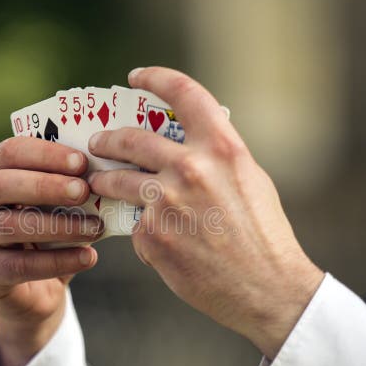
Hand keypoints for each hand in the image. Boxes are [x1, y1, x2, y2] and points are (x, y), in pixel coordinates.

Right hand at [0, 137, 102, 365]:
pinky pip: (21, 265)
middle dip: (44, 185)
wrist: (33, 292)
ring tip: (94, 228)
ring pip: (10, 226)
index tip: (82, 161)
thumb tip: (105, 171)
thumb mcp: (54, 205)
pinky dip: (58, 261)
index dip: (45, 154)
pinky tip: (88, 257)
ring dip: (57, 225)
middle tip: (83, 190)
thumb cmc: (46, 234)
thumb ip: (67, 184)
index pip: (9, 152)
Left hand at [87, 67, 323, 358]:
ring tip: (100, 184)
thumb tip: (182, 144)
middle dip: (107, 139)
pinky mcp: (151, 236)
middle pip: (130, 140)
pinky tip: (158, 241)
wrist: (266, 288)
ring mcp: (165, 203)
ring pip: (117, 182)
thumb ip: (214, 157)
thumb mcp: (249, 180)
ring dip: (104, 182)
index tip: (136, 77)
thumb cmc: (263, 233)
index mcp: (220, 148)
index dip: (156, 78)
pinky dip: (142, 230)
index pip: (183, 94)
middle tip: (98, 143)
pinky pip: (135, 225)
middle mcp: (189, 169)